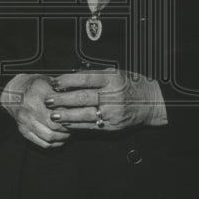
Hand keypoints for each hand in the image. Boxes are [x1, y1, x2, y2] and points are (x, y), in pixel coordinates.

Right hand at [1, 74, 70, 149]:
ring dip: (62, 137)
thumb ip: (61, 89)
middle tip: (75, 124)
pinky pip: (42, 143)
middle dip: (68, 127)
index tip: (77, 112)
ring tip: (69, 132)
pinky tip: (60, 138)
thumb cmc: (34, 85)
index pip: (59, 108)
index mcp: (38, 93)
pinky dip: (54, 143)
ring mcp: (26, 121)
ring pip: (49, 136)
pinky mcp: (24, 130)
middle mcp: (30, 108)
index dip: (70, 112)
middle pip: (55, 124)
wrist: (14, 92)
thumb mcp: (48, 80)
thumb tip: (75, 98)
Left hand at [44, 69, 164, 130]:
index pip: (86, 79)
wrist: (150, 102)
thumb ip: (95, 75)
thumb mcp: (115, 73)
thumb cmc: (130, 84)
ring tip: (53, 114)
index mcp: (112, 79)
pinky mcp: (113, 125)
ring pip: (85, 114)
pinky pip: (91, 125)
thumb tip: (70, 76)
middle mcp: (113, 96)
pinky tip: (66, 123)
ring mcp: (113, 112)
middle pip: (83, 97)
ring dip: (66, 115)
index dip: (68, 81)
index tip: (55, 82)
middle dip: (63, 99)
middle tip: (48, 100)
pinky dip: (76, 124)